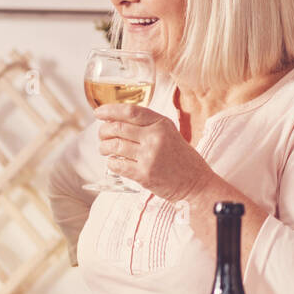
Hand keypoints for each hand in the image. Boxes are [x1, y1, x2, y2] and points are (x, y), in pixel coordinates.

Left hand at [94, 103, 216, 202]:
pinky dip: (110, 163)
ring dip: (104, 147)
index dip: (110, 110)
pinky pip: (117, 165)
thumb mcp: (168, 132)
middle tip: (102, 135)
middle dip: (103, 131)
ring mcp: (149, 157)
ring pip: (114, 146)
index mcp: (161, 124)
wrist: (196, 182)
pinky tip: (113, 162)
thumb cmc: (180, 157)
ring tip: (104, 149)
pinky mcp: (144, 174)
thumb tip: (114, 119)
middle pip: (117, 128)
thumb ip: (146, 125)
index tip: (98, 113)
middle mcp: (155, 138)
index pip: (130, 112)